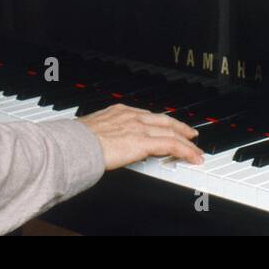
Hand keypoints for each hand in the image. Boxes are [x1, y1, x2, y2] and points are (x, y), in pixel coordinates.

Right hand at [78, 103, 203, 169]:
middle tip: (190, 133)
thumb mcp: (91, 131)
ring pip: (171, 132)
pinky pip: (171, 145)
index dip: (159, 122)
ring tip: (196, 150)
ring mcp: (138, 127)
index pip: (147, 116)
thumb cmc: (74, 141)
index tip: (165, 126)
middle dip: (179, 127)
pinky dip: (185, 151)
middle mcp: (131, 116)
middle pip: (163, 120)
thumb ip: (103, 134)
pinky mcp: (143, 142)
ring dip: (186, 142)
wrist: (73, 145)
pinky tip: (192, 156)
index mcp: (118, 111)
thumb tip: (102, 145)